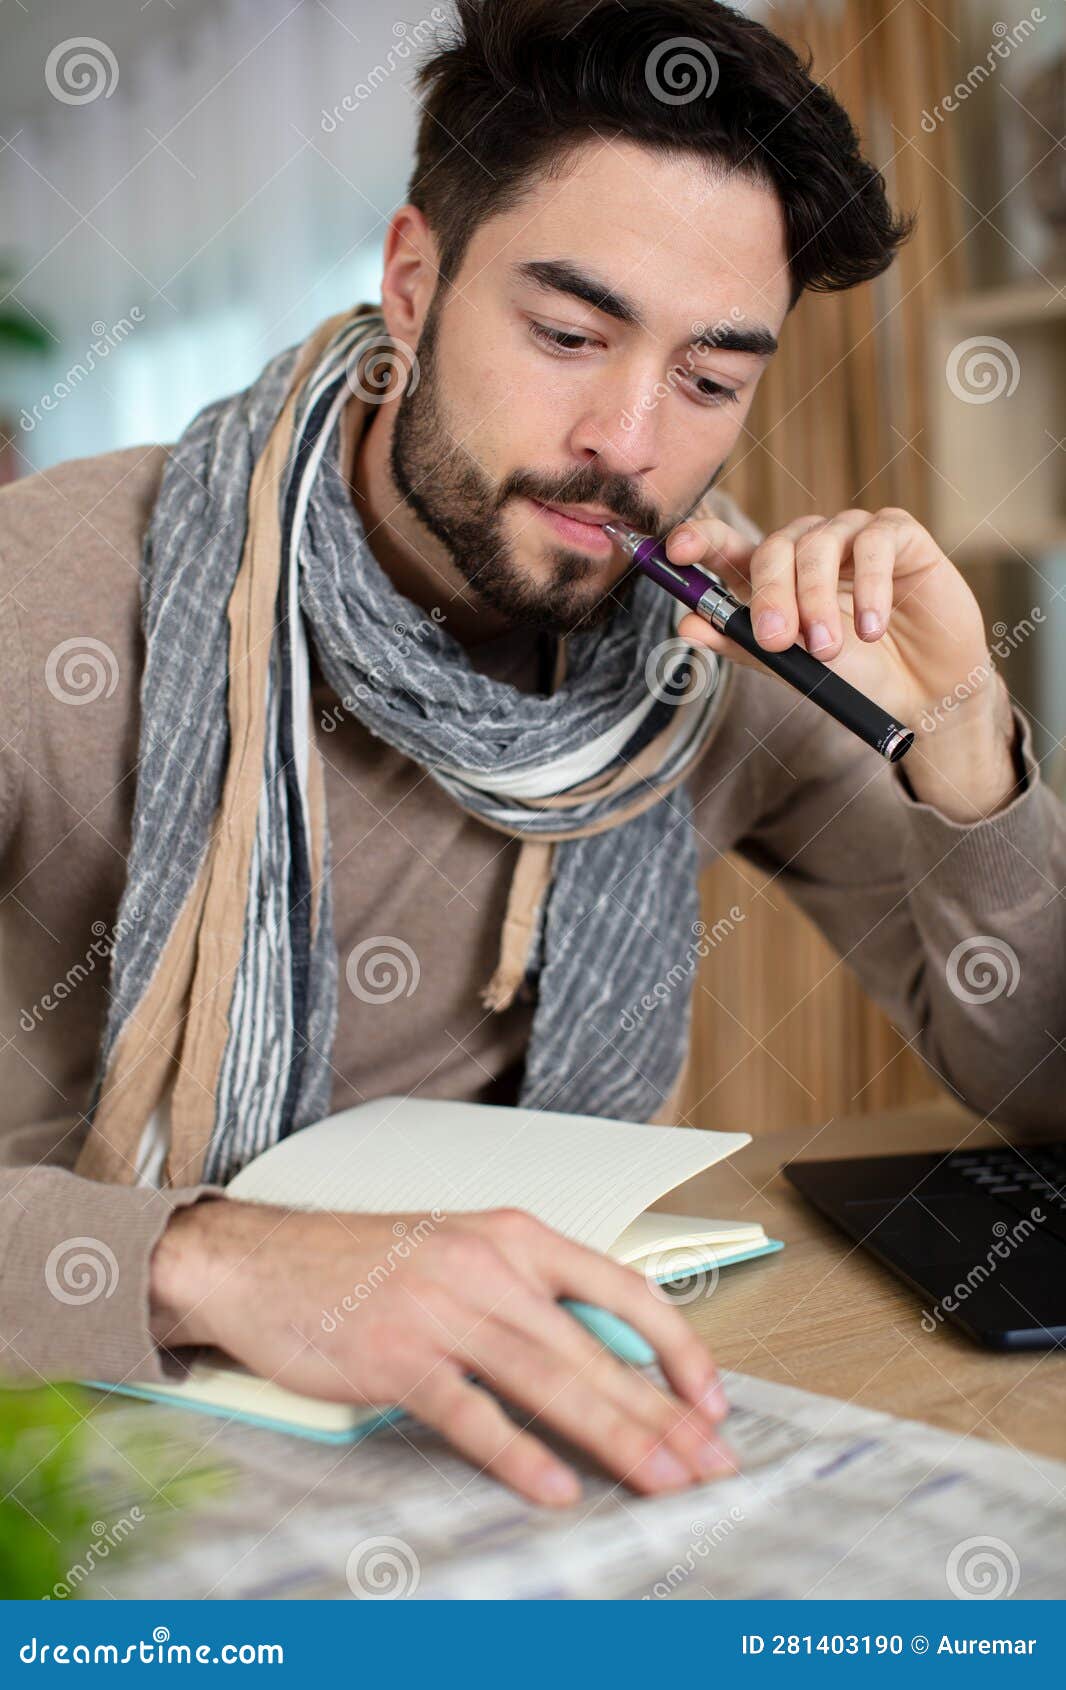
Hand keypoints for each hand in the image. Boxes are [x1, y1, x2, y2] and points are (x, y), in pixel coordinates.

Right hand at [150, 1199, 734, 1506]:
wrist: (260, 1259)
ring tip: (661, 1481)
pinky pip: (473, 1412)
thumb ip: (530, 1298)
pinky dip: (519, 1455)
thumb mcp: (461, 1254)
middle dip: (662, 1412)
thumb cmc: (366, 1264)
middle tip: (711, 1463)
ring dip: (614, 1437)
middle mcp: (488, 1265)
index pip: (622, 1288)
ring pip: (549, 1380)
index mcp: (514, 1234)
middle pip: (594, 1348)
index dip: (677, 1348)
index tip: (712, 1400)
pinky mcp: (396, 1355)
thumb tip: (608, 1365)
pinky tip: (557, 1488)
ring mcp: (441, 1309)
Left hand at [666, 507, 1019, 819]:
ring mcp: (852, 536)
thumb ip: (741, 644)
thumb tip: (687, 623)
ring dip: (818, 600)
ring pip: (818, 545)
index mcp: (773, 575)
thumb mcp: (790, 667)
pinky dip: (869, 588)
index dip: (700, 539)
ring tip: (830, 649)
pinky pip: (874, 544)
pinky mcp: (899, 535)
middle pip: (773, 547)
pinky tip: (872, 627)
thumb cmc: (854, 677)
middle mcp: (808, 547)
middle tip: (776, 639)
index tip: (676, 552)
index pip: (727, 544)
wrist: (922, 693)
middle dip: (770, 595)